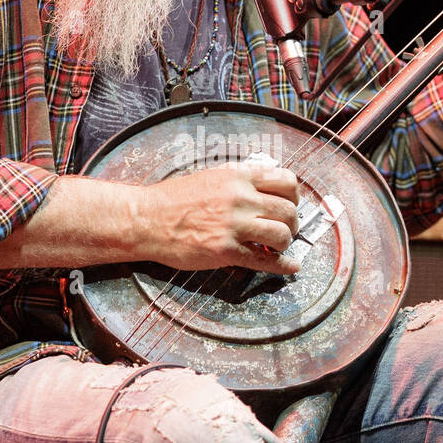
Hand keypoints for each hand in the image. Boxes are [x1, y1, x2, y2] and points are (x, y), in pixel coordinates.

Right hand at [136, 158, 302, 274]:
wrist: (147, 219)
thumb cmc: (174, 198)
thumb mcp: (211, 176)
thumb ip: (239, 179)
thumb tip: (263, 183)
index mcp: (239, 177)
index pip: (286, 181)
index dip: (294, 195)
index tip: (291, 203)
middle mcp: (241, 199)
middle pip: (288, 210)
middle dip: (292, 222)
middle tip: (286, 228)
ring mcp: (234, 226)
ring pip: (281, 235)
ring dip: (285, 242)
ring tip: (277, 245)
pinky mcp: (226, 251)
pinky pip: (264, 260)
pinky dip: (283, 266)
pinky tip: (291, 267)